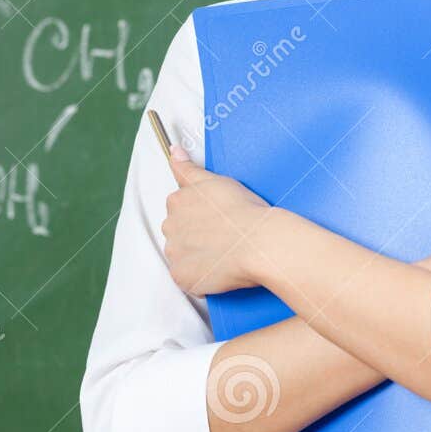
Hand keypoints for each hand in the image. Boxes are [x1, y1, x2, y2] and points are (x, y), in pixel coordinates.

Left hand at [162, 145, 270, 294]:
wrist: (260, 242)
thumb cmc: (245, 210)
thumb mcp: (215, 181)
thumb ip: (188, 168)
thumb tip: (173, 151)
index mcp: (176, 201)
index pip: (180, 210)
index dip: (202, 216)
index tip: (219, 220)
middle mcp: (169, 227)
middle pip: (179, 233)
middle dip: (196, 237)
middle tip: (223, 237)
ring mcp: (175, 253)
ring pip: (182, 256)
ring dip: (198, 257)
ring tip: (224, 255)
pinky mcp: (183, 277)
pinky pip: (187, 280)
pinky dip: (201, 278)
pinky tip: (220, 270)